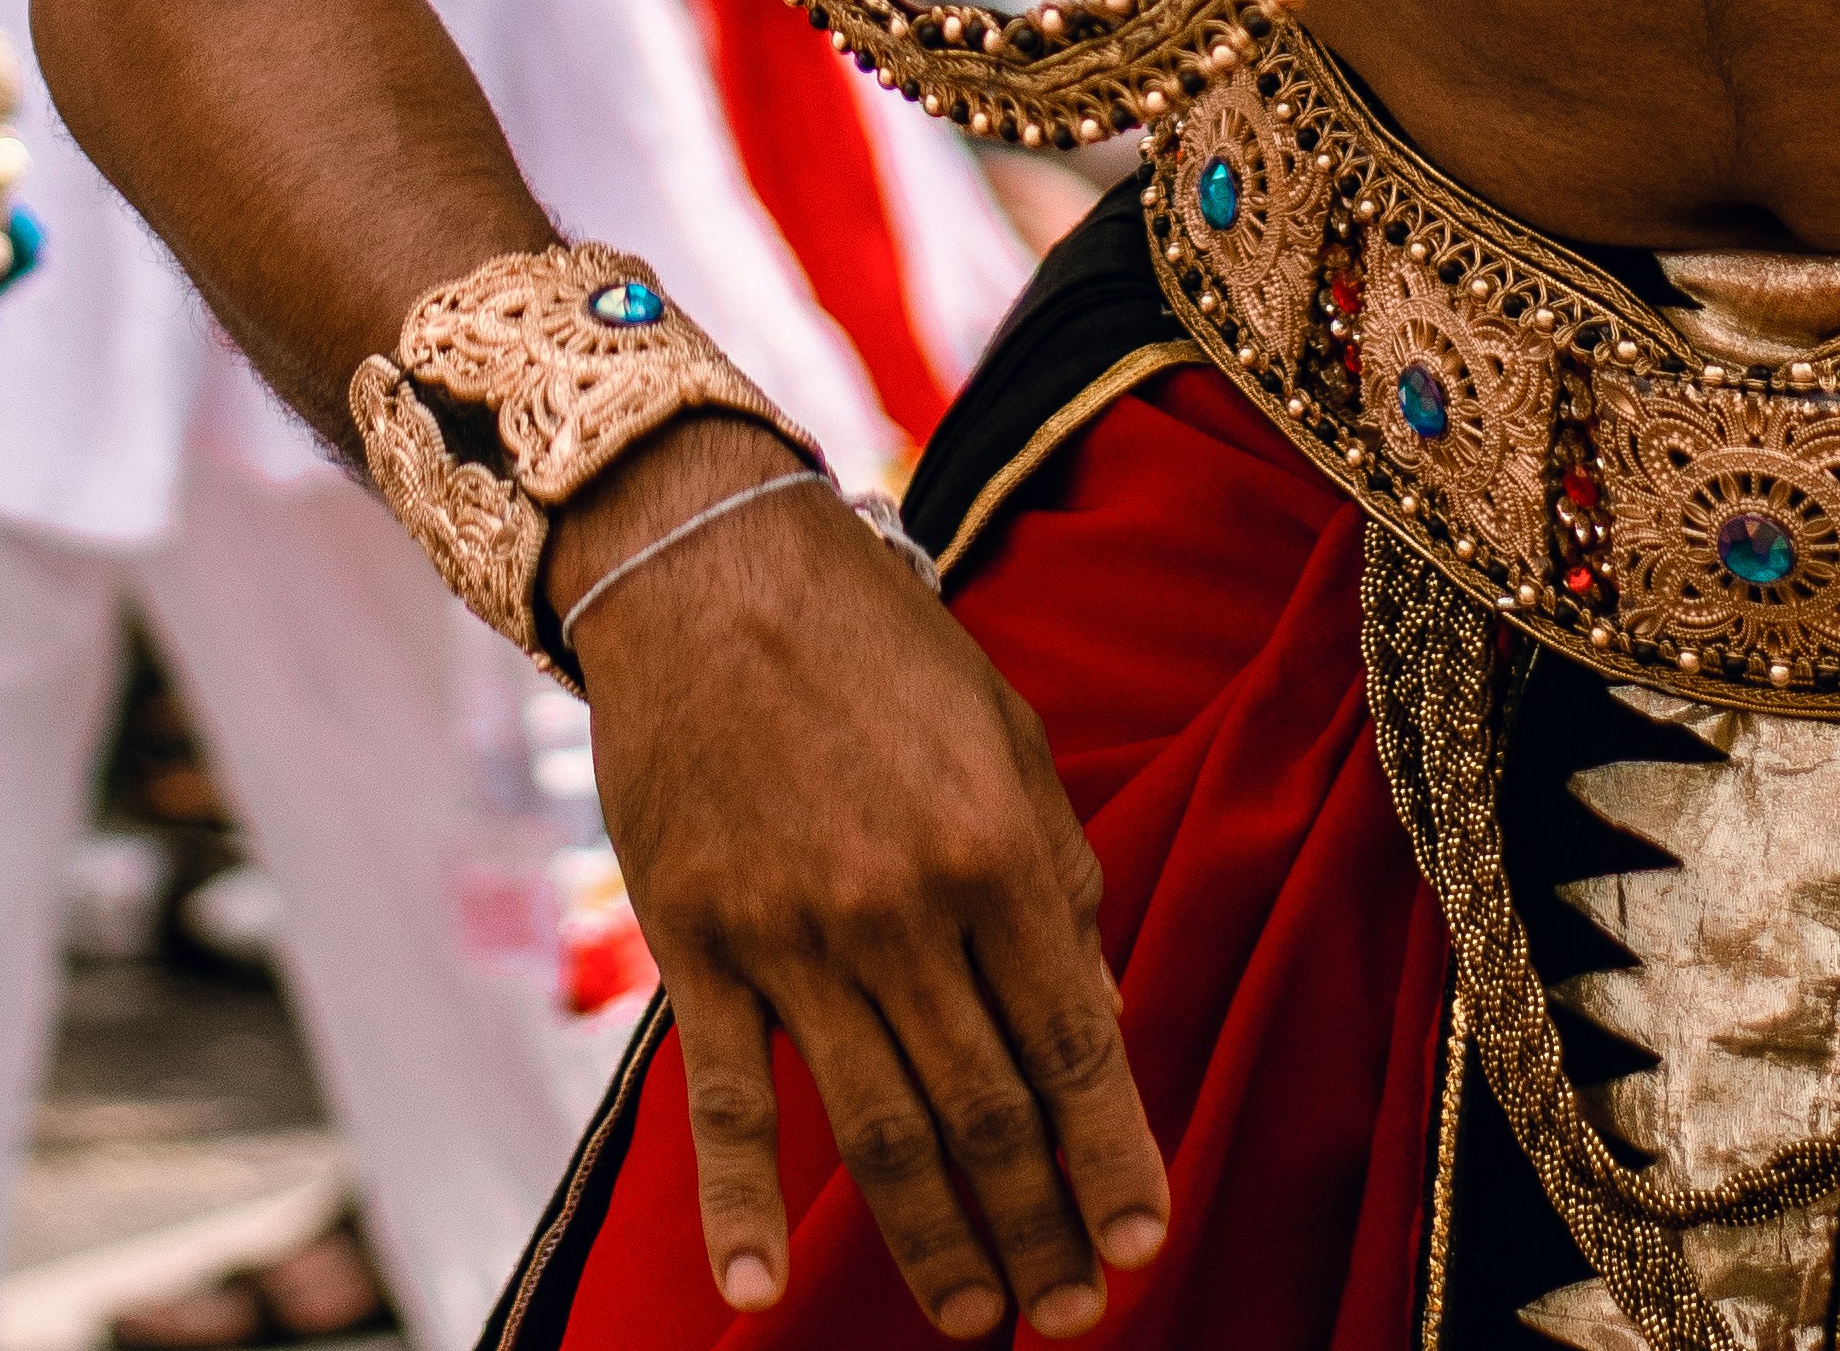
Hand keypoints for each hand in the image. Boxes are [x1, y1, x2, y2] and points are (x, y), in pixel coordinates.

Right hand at [554, 435, 1166, 1335]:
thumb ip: (1056, 874)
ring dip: (937, 1241)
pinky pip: (725, 1094)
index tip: (1142, 1245)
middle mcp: (902, 906)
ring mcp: (792, 931)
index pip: (1074, 1045)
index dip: (1113, 1160)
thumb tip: (1095, 1017)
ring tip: (975, 1320)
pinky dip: (740, 1202)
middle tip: (1071, 1314)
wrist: (703, 564)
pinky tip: (759, 1289)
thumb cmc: (873, 640)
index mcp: (994, 845)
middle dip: (1040, 1228)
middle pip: (987, 1111)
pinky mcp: (698, 938)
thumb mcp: (1001, 729)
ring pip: (879, 1128)